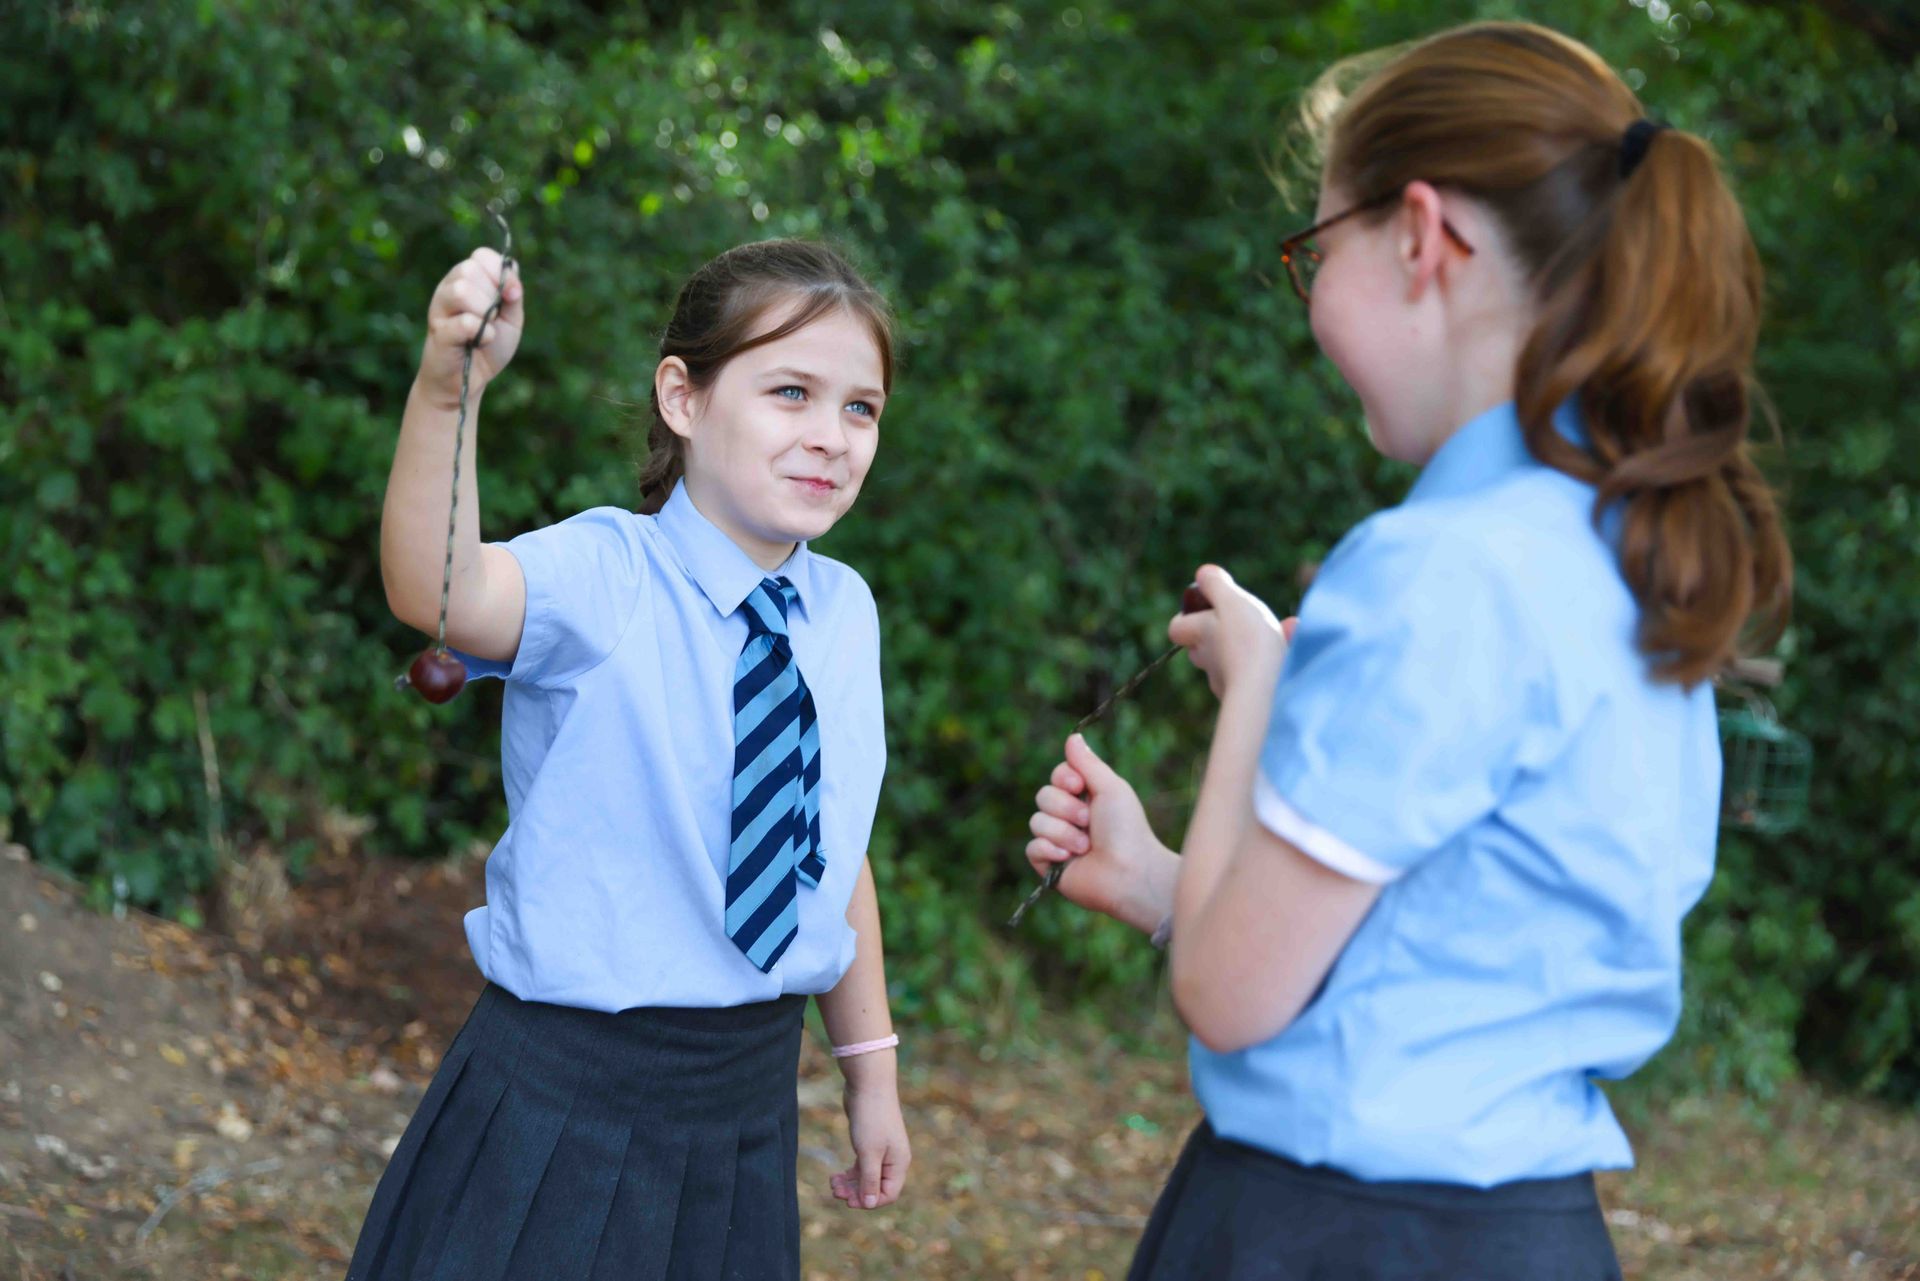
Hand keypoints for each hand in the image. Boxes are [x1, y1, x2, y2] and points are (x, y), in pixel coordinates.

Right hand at [416, 247, 523, 409]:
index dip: (500, 272)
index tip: (511, 295)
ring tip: (484, 329)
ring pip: (462, 290)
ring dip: (484, 313)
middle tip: (492, 318)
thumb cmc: (488, 347)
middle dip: (492, 296)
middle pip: (469, 270)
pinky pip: (465, 322)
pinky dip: (482, 334)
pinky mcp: (439, 331)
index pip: (481, 255)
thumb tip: (513, 274)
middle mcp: (449, 288)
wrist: (469, 380)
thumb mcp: (511, 319)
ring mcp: (440, 308)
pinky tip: (479, 342)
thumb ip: (514, 294)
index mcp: (468, 280)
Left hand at [831, 1071, 909, 1210]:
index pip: (888, 1195)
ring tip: (832, 1183)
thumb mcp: (868, 1152)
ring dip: (850, 1184)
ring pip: (866, 1177)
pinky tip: (836, 1175)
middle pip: (876, 1188)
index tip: (849, 1200)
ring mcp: (882, 1151)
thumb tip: (870, 1204)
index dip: (869, 1202)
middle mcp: (893, 1159)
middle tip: (835, 1190)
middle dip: (855, 1193)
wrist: (868, 1084)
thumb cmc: (871, 1118)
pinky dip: (849, 1173)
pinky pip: (861, 1166)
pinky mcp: (869, 1142)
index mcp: (899, 1163)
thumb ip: (869, 1180)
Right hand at [1025, 734, 1172, 933]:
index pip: (1056, 776)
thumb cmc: (1127, 830)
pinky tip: (1070, 859)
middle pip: (1042, 795)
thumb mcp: (1110, 788)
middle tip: (1089, 821)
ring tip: (1086, 846)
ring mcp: (1057, 841)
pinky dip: (1051, 850)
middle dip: (1066, 808)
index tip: (1081, 786)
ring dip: (1064, 833)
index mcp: (1085, 798)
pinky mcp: (1048, 865)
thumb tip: (1073, 736)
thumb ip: (1087, 763)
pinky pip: (1032, 847)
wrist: (1129, 873)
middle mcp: (1069, 818)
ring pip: (1036, 821)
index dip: (1064, 778)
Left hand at [1168, 565, 1296, 700]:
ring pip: (1233, 659)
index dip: (1188, 617)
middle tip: (1242, 622)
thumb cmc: (1248, 642)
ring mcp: (1227, 682)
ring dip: (1252, 644)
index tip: (1209, 606)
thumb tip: (1203, 574)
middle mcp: (1208, 661)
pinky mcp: (1248, 698)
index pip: (1177, 627)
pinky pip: (1257, 673)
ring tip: (1279, 631)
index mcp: (1200, 635)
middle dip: (1220, 634)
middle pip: (1202, 646)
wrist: (1266, 692)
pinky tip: (1293, 647)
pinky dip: (1272, 660)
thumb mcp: (1231, 602)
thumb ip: (1216, 585)